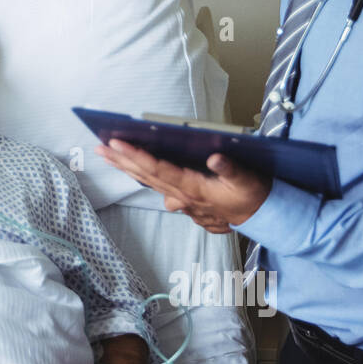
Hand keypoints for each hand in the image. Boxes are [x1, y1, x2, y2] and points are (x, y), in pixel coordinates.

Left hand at [96, 140, 270, 233]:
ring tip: (108, 156)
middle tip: (99, 147)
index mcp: (193, 189)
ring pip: (148, 182)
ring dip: (127, 168)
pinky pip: (158, 187)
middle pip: (146, 176)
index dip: (136, 156)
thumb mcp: (247, 181)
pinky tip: (132, 169)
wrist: (262, 219)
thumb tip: (215, 157)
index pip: (158, 169)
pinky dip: (142, 176)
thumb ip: (230, 170)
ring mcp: (183, 201)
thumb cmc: (253, 197)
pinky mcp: (186, 201)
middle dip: (121, 161)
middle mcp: (183, 196)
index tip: (116, 144)